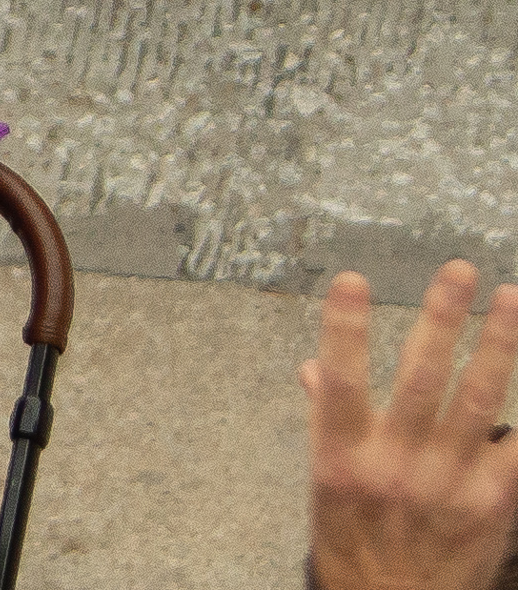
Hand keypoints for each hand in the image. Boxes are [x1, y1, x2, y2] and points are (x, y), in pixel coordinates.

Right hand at [304, 264, 517, 589]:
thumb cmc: (354, 542)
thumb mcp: (324, 484)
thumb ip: (328, 420)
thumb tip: (316, 368)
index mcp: (343, 458)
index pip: (340, 379)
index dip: (345, 328)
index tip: (352, 279)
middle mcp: (396, 465)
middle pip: (423, 377)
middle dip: (444, 318)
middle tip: (461, 272)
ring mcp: (449, 484)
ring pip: (478, 400)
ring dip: (499, 346)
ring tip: (511, 300)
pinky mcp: (493, 503)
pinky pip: (516, 447)